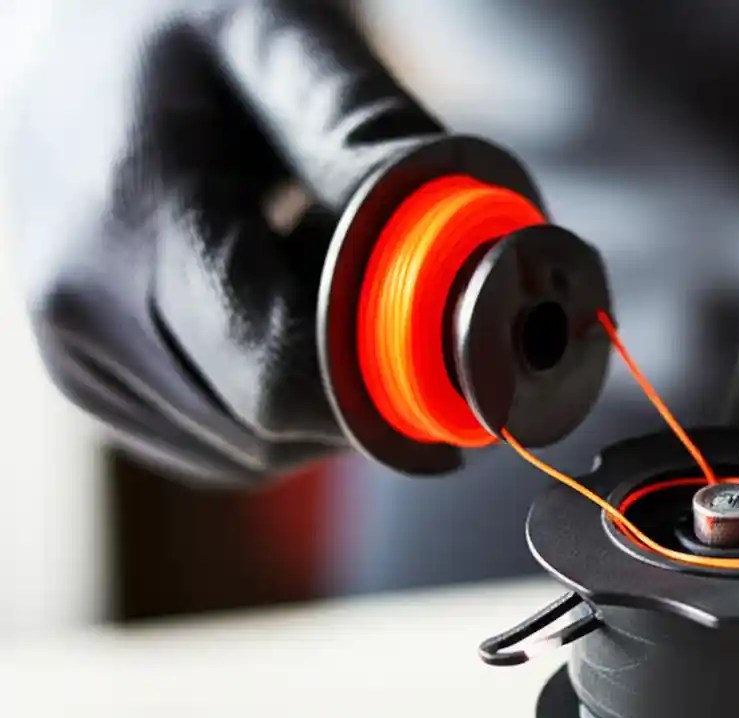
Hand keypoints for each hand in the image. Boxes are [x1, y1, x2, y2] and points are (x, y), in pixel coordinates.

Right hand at [0, 0, 460, 480]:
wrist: (76, 31)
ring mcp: (77, 356)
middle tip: (414, 310)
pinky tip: (288, 315)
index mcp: (128, 223)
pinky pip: (217, 443)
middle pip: (270, 428)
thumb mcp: (280, 37)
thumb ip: (364, 138)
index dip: (386, 388)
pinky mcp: (93, 379)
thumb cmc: (181, 17)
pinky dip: (276, 405)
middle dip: (368, 391)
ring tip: (335, 290)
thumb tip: (462, 246)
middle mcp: (80, 311)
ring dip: (324, 399)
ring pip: (249, 452)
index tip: (454, 351)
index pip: (278, 379)